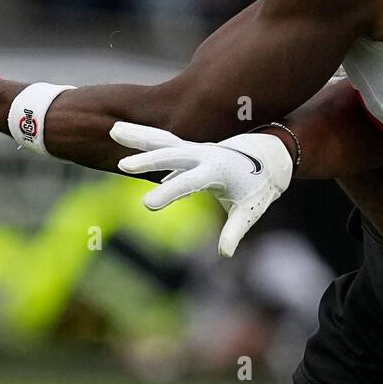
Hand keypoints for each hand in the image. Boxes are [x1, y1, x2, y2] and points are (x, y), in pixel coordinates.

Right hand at [110, 122, 294, 257]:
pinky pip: (162, 141)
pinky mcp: (188, 148)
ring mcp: (195, 149)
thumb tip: (225, 253)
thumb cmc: (258, 187)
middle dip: (149, 160)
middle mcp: (204, 155)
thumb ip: (235, 230)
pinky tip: (119, 131)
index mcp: (218, 170)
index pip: (190, 183)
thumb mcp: (250, 210)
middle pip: (173, 156)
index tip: (147, 205)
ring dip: (139, 137)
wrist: (268, 156)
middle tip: (123, 167)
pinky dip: (143, 137)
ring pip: (164, 141)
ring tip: (114, 130)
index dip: (169, 193)